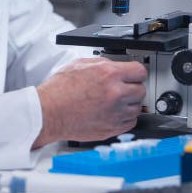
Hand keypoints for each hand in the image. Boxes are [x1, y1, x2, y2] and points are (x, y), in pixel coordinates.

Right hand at [32, 58, 146, 147]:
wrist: (49, 113)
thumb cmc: (59, 90)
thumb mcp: (80, 64)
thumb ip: (103, 64)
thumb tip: (116, 65)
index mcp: (109, 74)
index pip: (140, 71)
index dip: (136, 73)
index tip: (133, 75)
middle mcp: (115, 93)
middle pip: (141, 89)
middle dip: (133, 87)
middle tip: (123, 88)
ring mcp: (115, 113)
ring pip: (137, 107)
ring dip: (129, 104)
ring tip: (114, 102)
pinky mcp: (112, 128)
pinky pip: (131, 122)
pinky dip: (125, 118)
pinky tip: (113, 113)